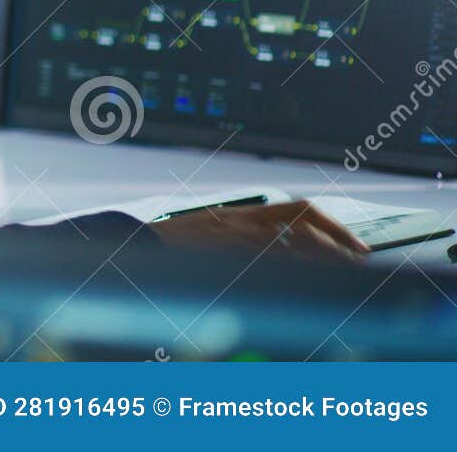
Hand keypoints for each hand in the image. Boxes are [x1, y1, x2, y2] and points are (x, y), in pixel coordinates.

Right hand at [153, 200, 369, 263]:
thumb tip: (288, 262)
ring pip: (292, 240)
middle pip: (304, 223)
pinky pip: (267, 258)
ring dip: (322, 257)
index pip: (300, 210)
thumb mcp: (212, 236)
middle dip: (339, 243)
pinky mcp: (222, 251)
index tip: (358, 248)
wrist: (134, 244)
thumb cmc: (171, 247)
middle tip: (360, 264)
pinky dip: (291, 269)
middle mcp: (242, 220)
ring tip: (343, 276)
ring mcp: (232, 235)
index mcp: (243, 214)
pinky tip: (305, 283)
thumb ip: (246, 244)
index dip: (335, 227)